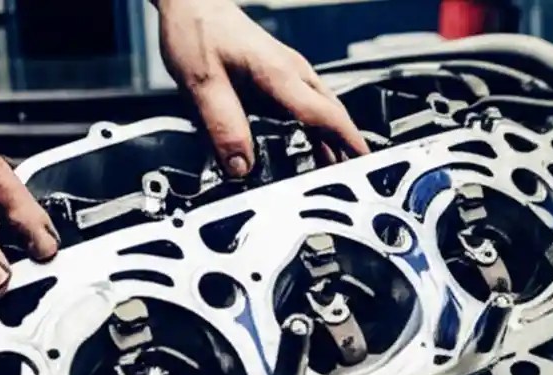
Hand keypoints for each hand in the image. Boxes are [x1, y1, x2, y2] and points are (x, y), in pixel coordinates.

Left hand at [156, 0, 369, 174]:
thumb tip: (240, 166)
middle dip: (344, 147)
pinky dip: (313, 128)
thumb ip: (223, 127)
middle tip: (350, 179)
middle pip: (331, 114)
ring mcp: (286, 72)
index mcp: (279, 74)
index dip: (347, 142)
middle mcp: (291, 72)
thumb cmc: (197, 32)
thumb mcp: (203, 85)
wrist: (190, 3)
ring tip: (332, 171)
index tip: (363, 164)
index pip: (326, 114)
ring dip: (329, 139)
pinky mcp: (275, 76)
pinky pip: (304, 105)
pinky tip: (308, 145)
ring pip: (320, 110)